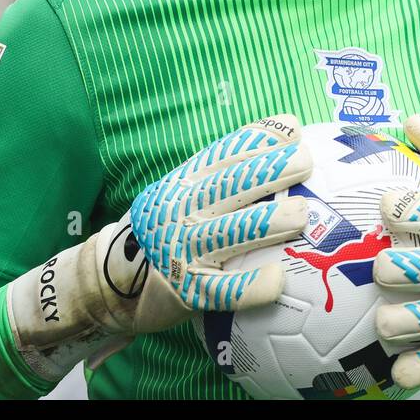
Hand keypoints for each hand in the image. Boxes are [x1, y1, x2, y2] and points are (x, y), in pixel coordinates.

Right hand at [128, 113, 311, 321]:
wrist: (113, 282)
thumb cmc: (167, 230)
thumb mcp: (181, 193)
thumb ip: (220, 174)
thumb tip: (280, 140)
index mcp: (183, 183)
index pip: (223, 154)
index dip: (259, 138)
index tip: (291, 128)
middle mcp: (182, 211)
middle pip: (229, 186)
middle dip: (269, 171)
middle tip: (305, 162)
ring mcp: (184, 250)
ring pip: (229, 233)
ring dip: (266, 222)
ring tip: (300, 214)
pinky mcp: (190, 290)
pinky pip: (225, 290)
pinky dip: (252, 285)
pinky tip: (277, 279)